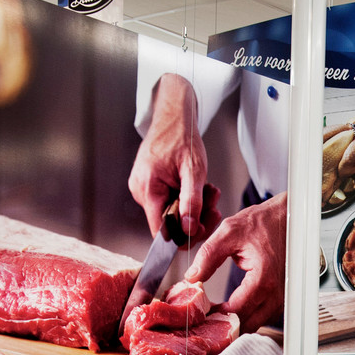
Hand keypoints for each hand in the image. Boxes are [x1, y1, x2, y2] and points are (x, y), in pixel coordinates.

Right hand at [129, 73, 218, 244]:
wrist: (173, 118)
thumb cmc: (183, 139)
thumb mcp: (194, 172)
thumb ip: (191, 202)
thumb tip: (189, 229)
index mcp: (148, 189)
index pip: (161, 232)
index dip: (183, 236)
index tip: (204, 227)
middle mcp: (140, 192)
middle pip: (168, 224)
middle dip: (194, 217)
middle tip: (214, 204)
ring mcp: (142, 189)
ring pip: (170, 213)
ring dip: (193, 207)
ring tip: (210, 191)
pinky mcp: (148, 186)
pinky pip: (168, 202)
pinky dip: (185, 199)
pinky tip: (198, 188)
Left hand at [184, 194, 287, 329]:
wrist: (288, 218)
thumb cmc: (263, 223)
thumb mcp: (229, 233)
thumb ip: (208, 256)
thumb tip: (192, 277)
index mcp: (263, 279)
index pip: (235, 310)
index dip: (214, 315)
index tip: (199, 311)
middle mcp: (276, 293)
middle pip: (247, 324)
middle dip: (224, 324)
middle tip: (204, 317)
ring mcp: (282, 297)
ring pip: (256, 323)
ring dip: (236, 322)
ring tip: (215, 312)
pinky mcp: (282, 297)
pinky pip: (264, 316)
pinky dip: (247, 316)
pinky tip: (232, 308)